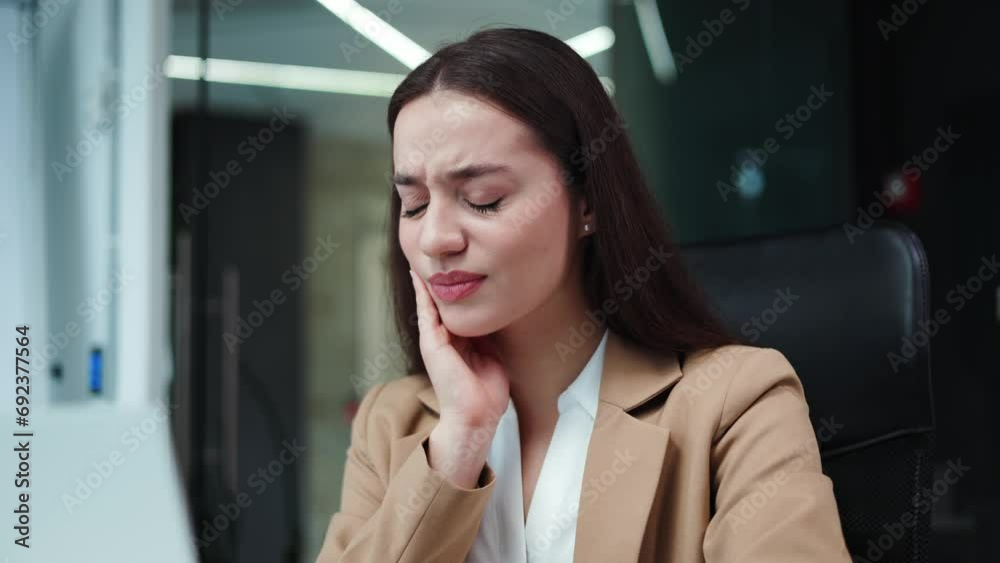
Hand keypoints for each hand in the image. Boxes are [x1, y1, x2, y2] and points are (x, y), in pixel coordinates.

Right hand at [409, 269, 509, 428]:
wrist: (477, 416)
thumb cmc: (487, 393)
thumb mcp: (492, 355)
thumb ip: (488, 337)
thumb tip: (493, 318)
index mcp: (459, 342)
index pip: (455, 310)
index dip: (454, 289)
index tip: (455, 268)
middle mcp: (444, 339)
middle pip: (440, 303)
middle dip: (438, 280)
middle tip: (434, 254)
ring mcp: (435, 340)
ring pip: (430, 303)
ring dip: (426, 280)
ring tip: (420, 256)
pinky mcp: (431, 343)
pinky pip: (426, 311)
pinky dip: (421, 292)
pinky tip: (418, 274)